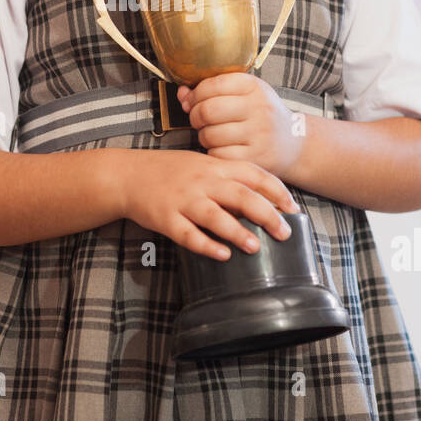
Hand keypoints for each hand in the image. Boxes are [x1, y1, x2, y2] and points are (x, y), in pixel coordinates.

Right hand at [120, 149, 300, 262]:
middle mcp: (201, 181)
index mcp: (214, 166)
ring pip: (215, 216)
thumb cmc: (170, 172)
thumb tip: (262, 198)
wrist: (127, 175)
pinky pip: (188, 234)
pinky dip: (207, 245)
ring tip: (255, 247)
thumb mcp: (201, 165)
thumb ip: (228, 177)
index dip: (276, 191)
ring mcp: (183, 200)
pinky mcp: (166, 219)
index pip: (253, 174)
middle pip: (240, 195)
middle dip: (266, 214)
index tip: (293, 208)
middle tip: (284, 232)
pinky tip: (222, 255)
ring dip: (238, 232)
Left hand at [176, 73, 304, 181]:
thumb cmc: (262, 116)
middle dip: (195, 116)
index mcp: (254, 86)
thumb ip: (213, 90)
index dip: (195, 94)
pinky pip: (218, 155)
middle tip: (199, 120)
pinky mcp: (254, 158)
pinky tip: (223, 148)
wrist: (294, 144)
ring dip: (203, 136)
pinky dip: (214, 153)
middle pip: (207, 110)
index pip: (212, 84)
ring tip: (213, 134)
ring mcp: (258, 134)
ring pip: (209, 135)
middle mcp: (259, 108)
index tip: (193, 101)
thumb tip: (182, 93)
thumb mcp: (246, 94)